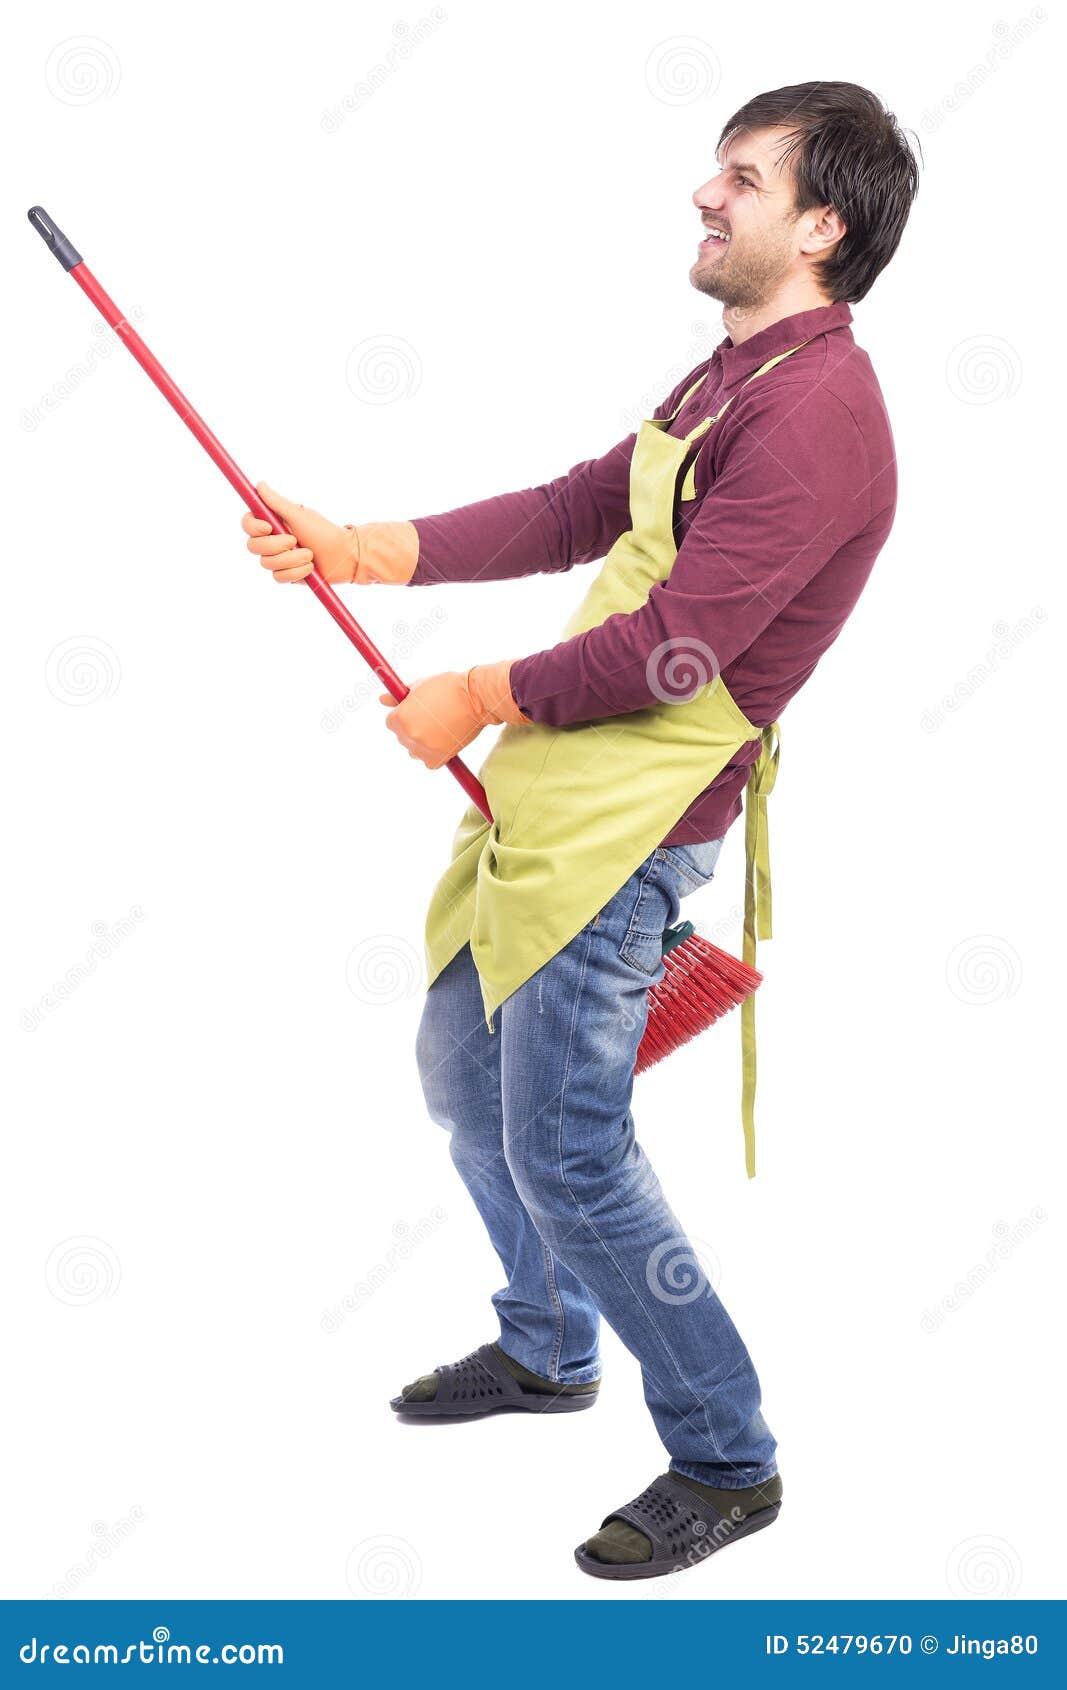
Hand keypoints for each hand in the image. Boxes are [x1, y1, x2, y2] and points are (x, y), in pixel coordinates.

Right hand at [242, 481, 356, 583]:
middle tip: (295, 541)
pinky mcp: (286, 574)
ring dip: (291, 559)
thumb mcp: (299, 515)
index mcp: (272, 523)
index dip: (253, 527)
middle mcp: (272, 540)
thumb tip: (259, 484)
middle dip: (275, 546)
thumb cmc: (324, 532)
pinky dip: (295, 573)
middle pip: (253, 546)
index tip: (269, 527)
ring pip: (267, 564)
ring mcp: (278, 558)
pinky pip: (279, 577)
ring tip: (310, 555)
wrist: (344, 556)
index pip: (247, 524)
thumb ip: (277, 502)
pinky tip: (310, 567)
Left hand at [380, 661, 529, 769]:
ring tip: (440, 728)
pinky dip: (435, 754)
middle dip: (413, 728)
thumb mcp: (420, 686)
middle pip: (402, 737)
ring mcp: (423, 748)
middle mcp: (409, 735)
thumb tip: (382, 699)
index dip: (404, 716)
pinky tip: (445, 739)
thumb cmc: (449, 687)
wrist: (477, 698)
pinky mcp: (438, 758)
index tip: (416, 712)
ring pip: (414, 750)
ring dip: (422, 743)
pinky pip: (429, 762)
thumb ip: (399, 697)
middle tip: (432, 718)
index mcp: (401, 717)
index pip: (391, 723)